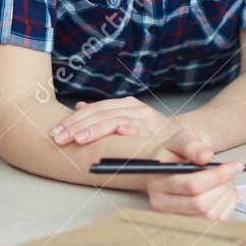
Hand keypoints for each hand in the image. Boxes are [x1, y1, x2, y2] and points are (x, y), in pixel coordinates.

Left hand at [52, 97, 175, 145]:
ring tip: (76, 139)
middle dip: (78, 126)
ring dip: (94, 130)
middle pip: (101, 113)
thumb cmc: (155, 134)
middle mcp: (137, 109)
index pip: (96, 109)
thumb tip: (79, 106)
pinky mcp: (157, 131)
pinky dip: (122, 130)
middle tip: (58, 138)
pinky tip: (108, 135)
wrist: (190, 139)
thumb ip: (106, 115)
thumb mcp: (129, 120)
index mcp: (127, 105)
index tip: (56, 132)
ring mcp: (147, 119)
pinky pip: (137, 128)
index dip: (75, 120)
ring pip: (115, 120)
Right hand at [139, 129, 243, 219]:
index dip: (218, 176)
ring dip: (226, 195)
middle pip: (201, 203)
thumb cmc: (174, 153)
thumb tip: (205, 156)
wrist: (167, 166)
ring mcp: (175, 215)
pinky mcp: (189, 221)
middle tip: (233, 171)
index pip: (192, 185)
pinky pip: (216, 219)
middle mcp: (162, 203)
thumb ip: (192, 145)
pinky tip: (225, 190)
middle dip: (223, 186)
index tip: (236, 165)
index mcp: (158, 182)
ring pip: (209, 214)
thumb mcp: (181, 139)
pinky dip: (227, 204)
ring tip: (227, 178)